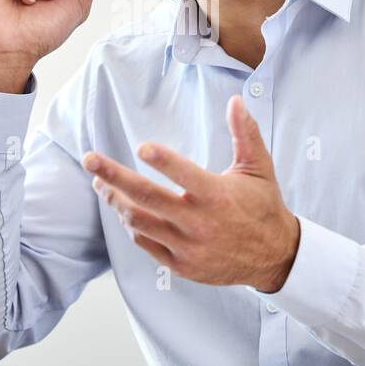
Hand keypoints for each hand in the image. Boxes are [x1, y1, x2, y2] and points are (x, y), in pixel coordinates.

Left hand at [81, 95, 300, 292]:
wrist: (274, 256)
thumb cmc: (263, 206)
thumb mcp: (259, 168)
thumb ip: (245, 133)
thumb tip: (236, 100)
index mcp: (217, 196)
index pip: (185, 176)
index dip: (163, 161)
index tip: (141, 147)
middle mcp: (199, 223)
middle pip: (146, 198)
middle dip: (113, 176)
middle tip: (90, 160)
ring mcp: (188, 247)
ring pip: (139, 222)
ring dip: (115, 201)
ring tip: (100, 184)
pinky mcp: (181, 265)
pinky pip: (146, 243)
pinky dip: (131, 226)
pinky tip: (122, 208)